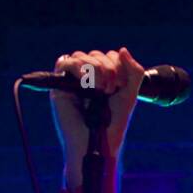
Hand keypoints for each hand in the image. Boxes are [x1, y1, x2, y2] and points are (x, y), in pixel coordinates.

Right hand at [49, 47, 145, 188]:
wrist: (99, 143)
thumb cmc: (113, 123)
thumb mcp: (129, 93)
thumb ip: (133, 71)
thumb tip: (122, 49)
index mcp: (104, 79)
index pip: (108, 56)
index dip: (117, 64)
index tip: (120, 84)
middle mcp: (87, 79)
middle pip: (94, 54)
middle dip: (107, 67)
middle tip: (111, 89)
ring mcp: (72, 82)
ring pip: (80, 56)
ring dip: (95, 68)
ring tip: (100, 89)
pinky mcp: (60, 88)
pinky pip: (64, 63)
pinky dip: (78, 68)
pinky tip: (86, 83)